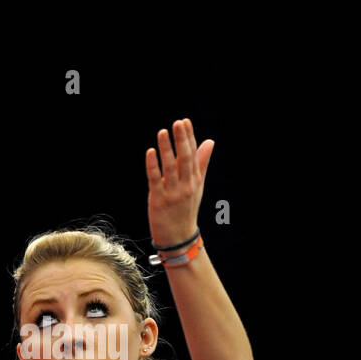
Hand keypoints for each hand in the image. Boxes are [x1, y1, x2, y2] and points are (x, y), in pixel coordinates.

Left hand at [146, 117, 213, 249]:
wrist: (179, 237)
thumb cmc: (186, 209)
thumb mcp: (197, 185)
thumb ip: (202, 162)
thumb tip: (209, 142)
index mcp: (195, 180)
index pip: (193, 155)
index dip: (189, 138)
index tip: (185, 122)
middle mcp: (186, 185)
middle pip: (185, 159)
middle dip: (182, 140)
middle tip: (178, 123)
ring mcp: (172, 193)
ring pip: (170, 167)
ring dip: (167, 149)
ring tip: (163, 132)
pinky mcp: (158, 199)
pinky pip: (155, 179)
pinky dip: (153, 165)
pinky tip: (151, 152)